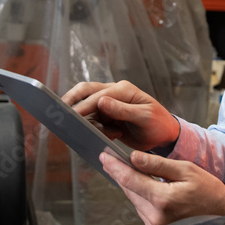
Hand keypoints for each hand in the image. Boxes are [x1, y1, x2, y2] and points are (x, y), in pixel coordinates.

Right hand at [62, 80, 179, 151]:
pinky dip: (96, 129)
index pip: (97, 95)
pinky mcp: (107, 115)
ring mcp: (110, 104)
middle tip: (59, 115)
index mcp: (123, 89)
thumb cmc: (158, 124)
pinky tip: (112, 135)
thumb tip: (101, 101)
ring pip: (86, 108)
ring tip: (110, 134)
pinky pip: (92, 120)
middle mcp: (114, 93)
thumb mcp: (145, 117)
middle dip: (71, 101)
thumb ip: (123, 110)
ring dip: (90, 123)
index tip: (71, 118)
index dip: (82, 107)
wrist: (164, 135)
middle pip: (85, 92)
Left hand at [100, 151, 224, 224]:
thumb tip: (134, 158)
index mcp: (163, 199)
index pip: (130, 180)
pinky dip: (142, 199)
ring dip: (132, 186)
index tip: (104, 157)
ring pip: (135, 201)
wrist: (222, 214)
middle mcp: (156, 216)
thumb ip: (158, 164)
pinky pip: (142, 211)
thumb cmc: (208, 191)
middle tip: (112, 159)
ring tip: (131, 171)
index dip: (115, 167)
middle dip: (121, 174)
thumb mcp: (186, 170)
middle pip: (130, 191)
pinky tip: (147, 189)